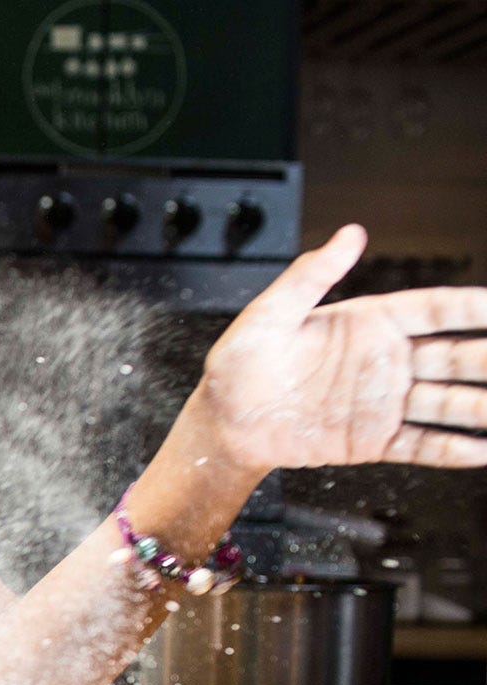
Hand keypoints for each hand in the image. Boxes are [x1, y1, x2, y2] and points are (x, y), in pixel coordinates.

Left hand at [198, 225, 486, 474]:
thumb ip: (310, 276)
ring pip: (450, 402)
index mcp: (369, 323)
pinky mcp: (375, 439)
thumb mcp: (269, 315)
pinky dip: (455, 449)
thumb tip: (350, 233)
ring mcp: (384, 401)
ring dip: (483, 406)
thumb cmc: (239, 365)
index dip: (474, 307)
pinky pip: (424, 444)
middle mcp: (386, 361)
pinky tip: (482, 449)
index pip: (436, 309)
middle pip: (457, 356)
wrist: (225, 422)